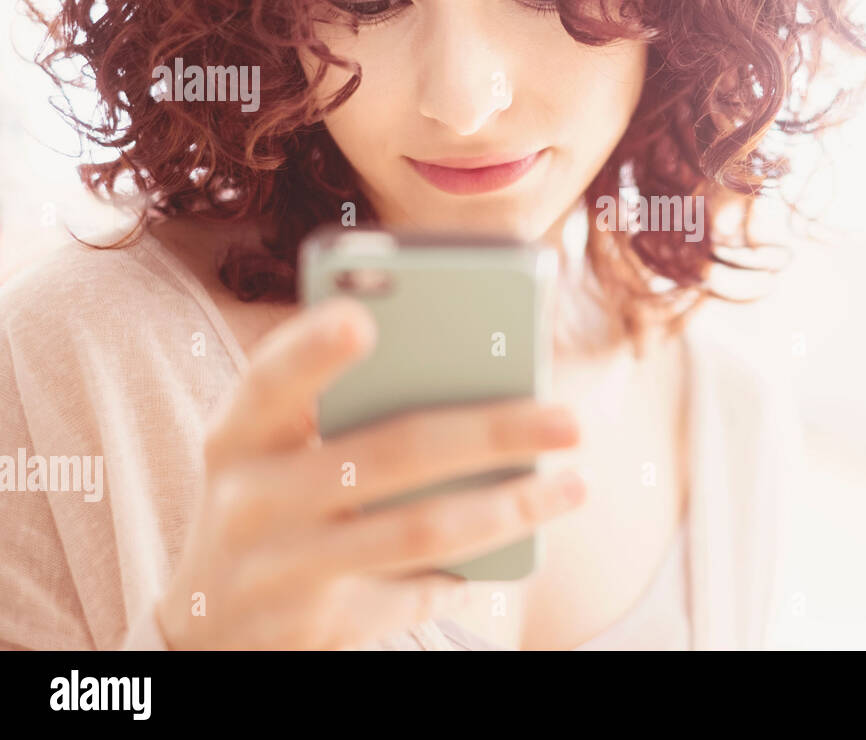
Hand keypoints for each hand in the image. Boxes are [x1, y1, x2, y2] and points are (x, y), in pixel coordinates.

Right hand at [154, 296, 582, 648]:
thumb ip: (335, 409)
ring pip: (423, 530)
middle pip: (393, 452)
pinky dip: (471, 570)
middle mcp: (250, 501)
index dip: (310, 350)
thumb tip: (475, 385)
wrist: (208, 630)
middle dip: (493, 432)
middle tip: (570, 420)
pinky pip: (418, 594)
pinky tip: (516, 548)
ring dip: (512, 508)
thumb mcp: (268, 451)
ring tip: (574, 486)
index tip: (362, 319)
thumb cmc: (266, 503)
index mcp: (237, 435)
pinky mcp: (318, 628)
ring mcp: (281, 571)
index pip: (268, 381)